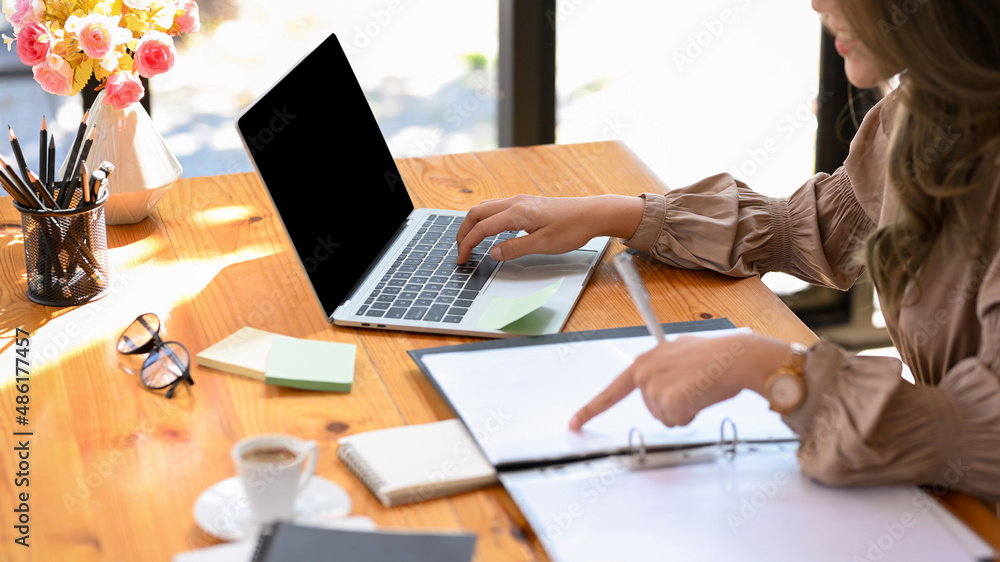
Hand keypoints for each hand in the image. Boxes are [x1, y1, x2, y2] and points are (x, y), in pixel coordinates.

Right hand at [455, 194, 643, 263]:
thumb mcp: (543, 245)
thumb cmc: (572, 228)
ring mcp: (520, 201)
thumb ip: (515, 249)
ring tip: (469, 242)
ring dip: (473, 224)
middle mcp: (515, 203)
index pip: (481, 228)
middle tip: (460, 251)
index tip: (461, 259)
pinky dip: (485, 220)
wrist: (592, 213)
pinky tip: (488, 232)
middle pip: (477, 213)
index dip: (467, 244)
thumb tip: (493, 252)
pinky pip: (496, 209)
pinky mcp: (526, 204)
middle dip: (463, 232)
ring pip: (485, 209)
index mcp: (517, 213)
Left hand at [568, 334, 790, 429]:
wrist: (735, 357)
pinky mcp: (667, 399)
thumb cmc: (716, 356)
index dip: (591, 409)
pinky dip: (691, 414)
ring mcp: (653, 386)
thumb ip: (665, 366)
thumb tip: (669, 377)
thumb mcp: (681, 353)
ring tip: (699, 388)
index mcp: (644, 361)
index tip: (574, 423)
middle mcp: (644, 372)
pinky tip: (701, 396)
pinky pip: (676, 422)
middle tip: (693, 387)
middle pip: (651, 408)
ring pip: (664, 418)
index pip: (612, 390)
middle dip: (673, 405)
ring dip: (684, 410)